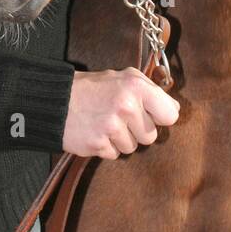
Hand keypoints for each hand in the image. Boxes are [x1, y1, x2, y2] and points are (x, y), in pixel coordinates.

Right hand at [62, 67, 179, 159]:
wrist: (56, 100)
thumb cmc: (92, 88)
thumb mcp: (123, 77)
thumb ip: (150, 90)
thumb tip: (174, 108)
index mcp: (136, 86)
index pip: (170, 115)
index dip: (160, 117)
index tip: (148, 114)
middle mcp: (127, 106)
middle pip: (151, 136)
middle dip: (137, 130)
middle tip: (118, 117)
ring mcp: (112, 126)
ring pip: (132, 148)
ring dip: (120, 140)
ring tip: (105, 123)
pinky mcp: (99, 144)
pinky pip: (114, 154)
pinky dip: (106, 147)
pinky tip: (95, 132)